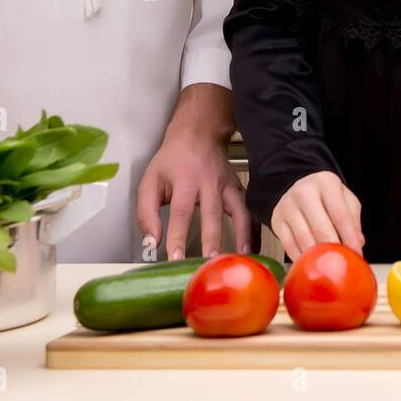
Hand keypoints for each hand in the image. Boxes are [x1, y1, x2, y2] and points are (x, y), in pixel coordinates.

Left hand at [136, 83, 252, 260]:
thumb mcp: (150, 181)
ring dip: (241, 237)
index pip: (181, 211)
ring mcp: (228, 186)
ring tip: (239, 260)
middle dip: (212, 241)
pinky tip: (252, 251)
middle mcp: (209, 182)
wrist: (198, 134)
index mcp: (185, 180)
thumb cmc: (172, 161)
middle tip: (210, 265)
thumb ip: (146, 214)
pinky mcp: (239, 189)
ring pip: (239, 212)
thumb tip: (151, 244)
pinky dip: (254, 232)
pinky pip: (250, 212)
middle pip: (212, 213)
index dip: (178, 236)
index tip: (175, 258)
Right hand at [270, 170, 363, 261]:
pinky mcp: (276, 220)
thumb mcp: (345, 199)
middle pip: (321, 228)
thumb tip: (358, 242)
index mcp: (325, 182)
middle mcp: (304, 191)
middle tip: (341, 264)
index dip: (349, 237)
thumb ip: (353, 219)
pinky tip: (311, 265)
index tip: (357, 254)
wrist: (299, 189)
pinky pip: (289, 245)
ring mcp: (287, 205)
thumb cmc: (327, 197)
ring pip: (304, 238)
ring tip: (328, 267)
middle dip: (333, 249)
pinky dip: (301, 258)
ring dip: (317, 257)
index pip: (340, 214)